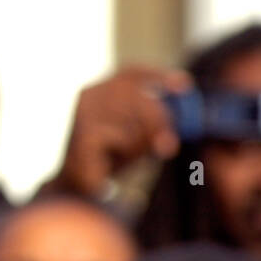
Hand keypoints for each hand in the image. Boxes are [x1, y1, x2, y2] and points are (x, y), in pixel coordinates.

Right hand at [50, 65, 191, 196]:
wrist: (76, 186)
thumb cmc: (108, 157)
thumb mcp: (136, 136)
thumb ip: (153, 124)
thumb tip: (173, 125)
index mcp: (98, 90)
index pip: (131, 74)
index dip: (158, 76)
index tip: (184, 86)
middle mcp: (87, 96)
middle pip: (137, 96)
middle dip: (158, 121)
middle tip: (167, 146)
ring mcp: (82, 113)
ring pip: (132, 120)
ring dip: (138, 143)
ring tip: (124, 156)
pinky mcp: (83, 135)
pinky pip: (122, 139)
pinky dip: (124, 153)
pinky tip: (110, 161)